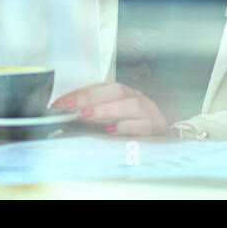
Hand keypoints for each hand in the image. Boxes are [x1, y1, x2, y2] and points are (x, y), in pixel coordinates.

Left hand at [51, 82, 168, 136]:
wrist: (167, 140)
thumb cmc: (133, 130)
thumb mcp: (111, 120)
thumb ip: (93, 116)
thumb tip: (66, 117)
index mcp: (123, 94)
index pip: (100, 88)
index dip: (79, 94)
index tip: (59, 104)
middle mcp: (137, 99)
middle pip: (117, 92)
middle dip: (92, 98)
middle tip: (72, 108)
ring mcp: (150, 113)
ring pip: (132, 105)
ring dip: (108, 110)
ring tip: (88, 116)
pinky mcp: (158, 129)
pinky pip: (145, 125)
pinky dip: (127, 127)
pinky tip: (111, 131)